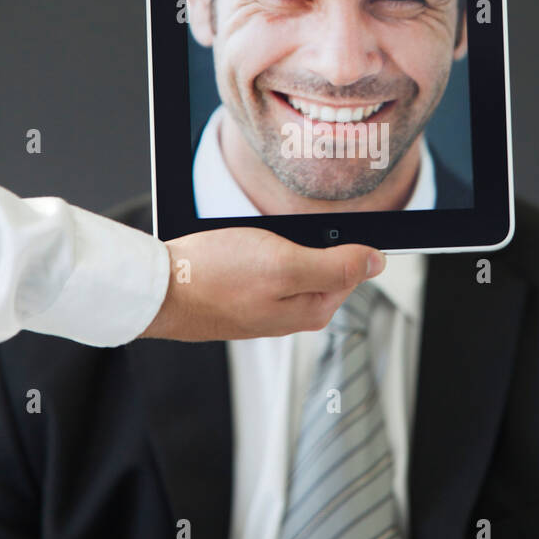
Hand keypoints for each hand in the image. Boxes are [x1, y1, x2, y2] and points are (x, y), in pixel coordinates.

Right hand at [138, 228, 386, 341]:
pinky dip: (260, 249)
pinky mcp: (245, 296)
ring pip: (293, 262)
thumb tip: (377, 262)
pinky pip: (267, 266)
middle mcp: (293, 312)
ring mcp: (268, 305)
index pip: (353, 267)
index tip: (317, 225)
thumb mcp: (285, 265)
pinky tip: (241, 245)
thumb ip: (335, 265)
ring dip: (282, 242)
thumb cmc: (215, 278)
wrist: (160, 291)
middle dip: (309, 240)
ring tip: (256, 237)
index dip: (342, 240)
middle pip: (323, 264)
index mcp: (313, 309)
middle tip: (280, 229)